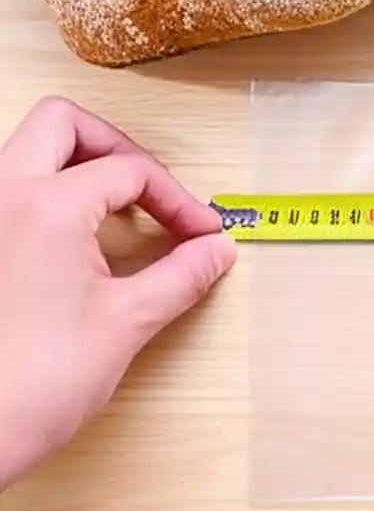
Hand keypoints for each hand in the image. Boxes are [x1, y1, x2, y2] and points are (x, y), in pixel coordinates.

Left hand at [0, 97, 235, 490]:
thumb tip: (214, 253)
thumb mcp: (127, 322)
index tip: (200, 233)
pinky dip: (49, 197)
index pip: (129, 171)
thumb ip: (181, 276)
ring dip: (79, 167)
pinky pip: (11, 193)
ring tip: (118, 210)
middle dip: (118, 149)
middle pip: (64, 126)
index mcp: (44, 206)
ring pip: (28, 152)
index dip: (177, 199)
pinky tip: (77, 242)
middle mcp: (1, 198)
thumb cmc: (29, 384)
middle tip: (152, 190)